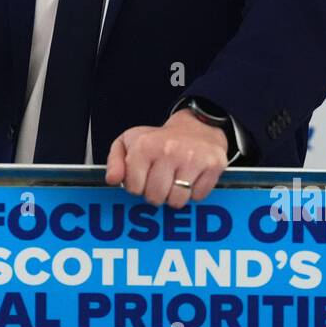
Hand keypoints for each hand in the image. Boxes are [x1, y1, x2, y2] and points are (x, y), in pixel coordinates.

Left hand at [105, 109, 228, 208]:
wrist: (197, 126)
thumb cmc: (160, 139)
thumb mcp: (130, 142)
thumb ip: (115, 161)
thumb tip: (113, 180)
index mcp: (145, 146)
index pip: (134, 188)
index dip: (138, 187)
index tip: (143, 178)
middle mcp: (168, 151)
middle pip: (156, 197)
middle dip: (156, 194)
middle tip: (160, 181)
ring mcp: (192, 158)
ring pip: (177, 201)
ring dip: (175, 196)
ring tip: (175, 180)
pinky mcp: (212, 165)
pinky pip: (198, 196)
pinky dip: (194, 192)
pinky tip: (192, 177)